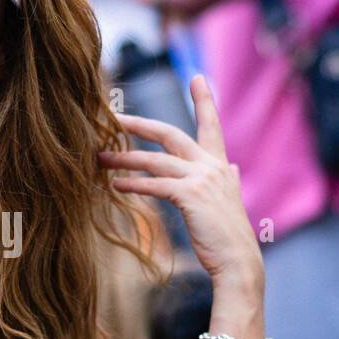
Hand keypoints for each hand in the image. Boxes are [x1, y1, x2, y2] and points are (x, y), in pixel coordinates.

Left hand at [99, 76, 263, 293]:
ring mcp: (203, 179)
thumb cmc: (226, 237)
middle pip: (170, 134)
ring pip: (155, 160)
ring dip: (124, 158)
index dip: (204, 101)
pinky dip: (133, 183)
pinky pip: (155, 184)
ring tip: (100, 157)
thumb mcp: (229, 201)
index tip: (197, 77)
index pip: (211, 126)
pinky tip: (116, 184)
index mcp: (220, 165)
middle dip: (139, 124)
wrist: (238, 262)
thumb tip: (231, 166)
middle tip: (114, 116)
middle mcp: (213, 166)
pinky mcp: (191, 195)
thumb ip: (226, 180)